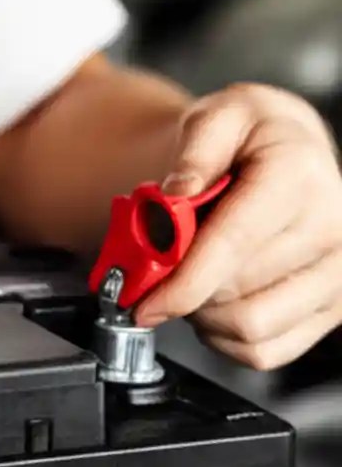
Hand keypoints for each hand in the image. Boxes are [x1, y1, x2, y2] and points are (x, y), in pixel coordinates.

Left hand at [135, 84, 341, 369]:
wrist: (287, 149)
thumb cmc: (249, 135)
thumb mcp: (217, 115)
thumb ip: (194, 152)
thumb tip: (175, 196)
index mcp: (298, 177)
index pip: (233, 244)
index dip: (182, 281)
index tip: (144, 300)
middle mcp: (331, 228)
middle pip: (234, 293)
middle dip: (182, 289)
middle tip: (161, 269)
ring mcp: (337, 274)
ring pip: (250, 329)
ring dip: (202, 316)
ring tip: (192, 279)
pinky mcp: (333, 309)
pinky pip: (266, 350)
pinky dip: (225, 338)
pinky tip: (215, 303)